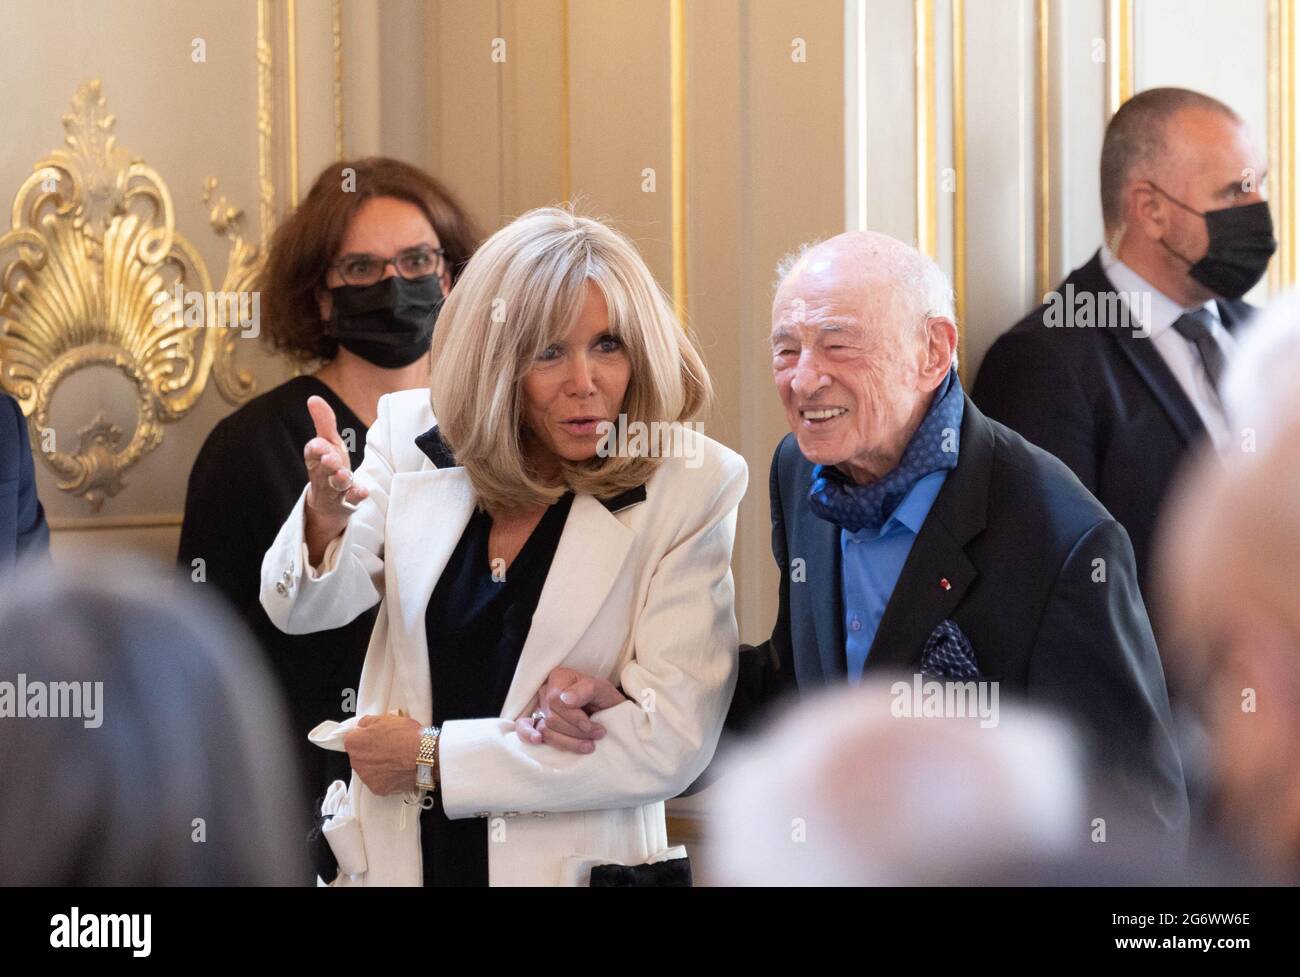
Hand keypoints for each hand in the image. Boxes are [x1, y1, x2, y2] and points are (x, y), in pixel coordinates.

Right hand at [303, 395, 368, 562]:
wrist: (329, 504)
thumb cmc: (330, 466)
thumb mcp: (328, 443)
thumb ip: (324, 422)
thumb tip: (313, 398)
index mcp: (316, 460)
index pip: (312, 453)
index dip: (315, 449)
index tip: (319, 443)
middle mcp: (323, 476)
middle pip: (322, 471)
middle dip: (326, 464)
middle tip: (331, 459)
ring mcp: (334, 492)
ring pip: (335, 487)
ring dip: (339, 480)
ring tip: (345, 475)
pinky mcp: (347, 503)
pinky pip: (352, 500)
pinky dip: (356, 496)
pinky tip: (363, 491)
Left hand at [343, 714, 421, 795]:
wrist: (424, 755)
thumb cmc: (407, 736)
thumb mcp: (386, 718)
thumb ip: (368, 722)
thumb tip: (363, 725)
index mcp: (355, 743)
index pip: (352, 740)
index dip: (365, 738)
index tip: (373, 738)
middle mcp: (356, 762)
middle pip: (359, 756)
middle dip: (371, 752)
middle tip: (387, 747)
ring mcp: (366, 777)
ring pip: (369, 770)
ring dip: (378, 766)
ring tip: (395, 759)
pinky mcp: (378, 789)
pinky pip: (379, 782)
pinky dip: (387, 778)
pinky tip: (397, 769)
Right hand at [515, 667, 627, 753]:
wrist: (608, 712)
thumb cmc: (604, 700)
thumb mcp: (603, 690)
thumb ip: (586, 690)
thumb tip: (565, 699)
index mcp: (559, 677)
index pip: (556, 701)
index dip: (576, 719)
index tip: (595, 728)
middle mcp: (546, 691)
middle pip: (552, 718)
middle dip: (577, 732)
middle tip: (598, 735)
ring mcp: (540, 708)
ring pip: (545, 730)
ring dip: (568, 742)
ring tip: (589, 745)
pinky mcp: (537, 723)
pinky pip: (523, 728)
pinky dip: (528, 735)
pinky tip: (537, 740)